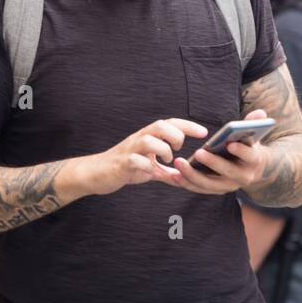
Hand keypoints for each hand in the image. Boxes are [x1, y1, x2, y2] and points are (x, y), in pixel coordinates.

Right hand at [80, 118, 207, 196]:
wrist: (97, 173)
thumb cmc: (125, 168)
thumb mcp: (149, 169)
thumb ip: (166, 172)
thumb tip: (184, 178)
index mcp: (148, 137)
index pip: (169, 124)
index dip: (187, 126)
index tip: (204, 132)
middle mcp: (138, 139)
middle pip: (159, 125)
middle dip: (175, 135)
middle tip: (178, 148)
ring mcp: (129, 150)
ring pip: (147, 139)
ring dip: (162, 149)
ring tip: (166, 159)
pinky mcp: (120, 164)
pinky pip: (134, 160)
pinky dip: (146, 166)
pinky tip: (150, 172)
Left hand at [171, 109, 270, 195]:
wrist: (252, 169)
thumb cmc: (248, 146)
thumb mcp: (253, 134)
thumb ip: (254, 123)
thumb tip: (260, 113)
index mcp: (254, 160)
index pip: (249, 156)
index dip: (241, 151)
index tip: (230, 143)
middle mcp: (243, 177)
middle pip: (227, 172)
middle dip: (212, 163)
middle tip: (197, 152)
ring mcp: (229, 186)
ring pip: (210, 184)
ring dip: (193, 175)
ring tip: (179, 163)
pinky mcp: (216, 190)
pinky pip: (200, 189)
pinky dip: (187, 183)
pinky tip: (174, 175)